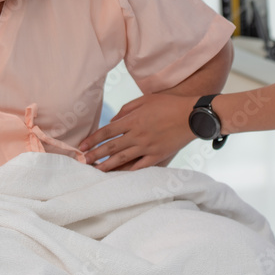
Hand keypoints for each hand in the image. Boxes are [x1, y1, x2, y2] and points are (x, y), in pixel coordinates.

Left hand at [79, 93, 195, 171]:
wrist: (193, 115)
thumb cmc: (169, 103)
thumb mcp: (145, 99)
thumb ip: (127, 109)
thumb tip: (112, 121)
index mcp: (133, 120)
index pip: (107, 132)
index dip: (93, 140)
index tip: (82, 147)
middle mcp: (138, 135)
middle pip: (111, 147)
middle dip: (95, 155)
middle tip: (82, 162)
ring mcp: (148, 147)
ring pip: (123, 159)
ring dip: (107, 166)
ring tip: (96, 171)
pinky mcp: (158, 155)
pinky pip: (140, 166)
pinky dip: (129, 171)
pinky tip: (119, 175)